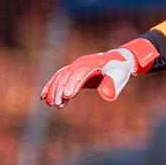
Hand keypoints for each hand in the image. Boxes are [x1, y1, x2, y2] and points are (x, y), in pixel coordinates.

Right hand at [41, 38, 158, 107]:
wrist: (117, 60)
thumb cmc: (119, 68)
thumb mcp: (119, 75)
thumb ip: (112, 84)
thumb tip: (107, 96)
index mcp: (92, 63)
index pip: (80, 73)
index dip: (73, 84)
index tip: (67, 96)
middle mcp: (81, 63)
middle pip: (67, 75)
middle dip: (60, 89)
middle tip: (56, 104)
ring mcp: (75, 66)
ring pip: (60, 76)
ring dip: (54, 90)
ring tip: (51, 104)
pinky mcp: (73, 71)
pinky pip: (59, 78)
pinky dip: (52, 87)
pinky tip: (46, 98)